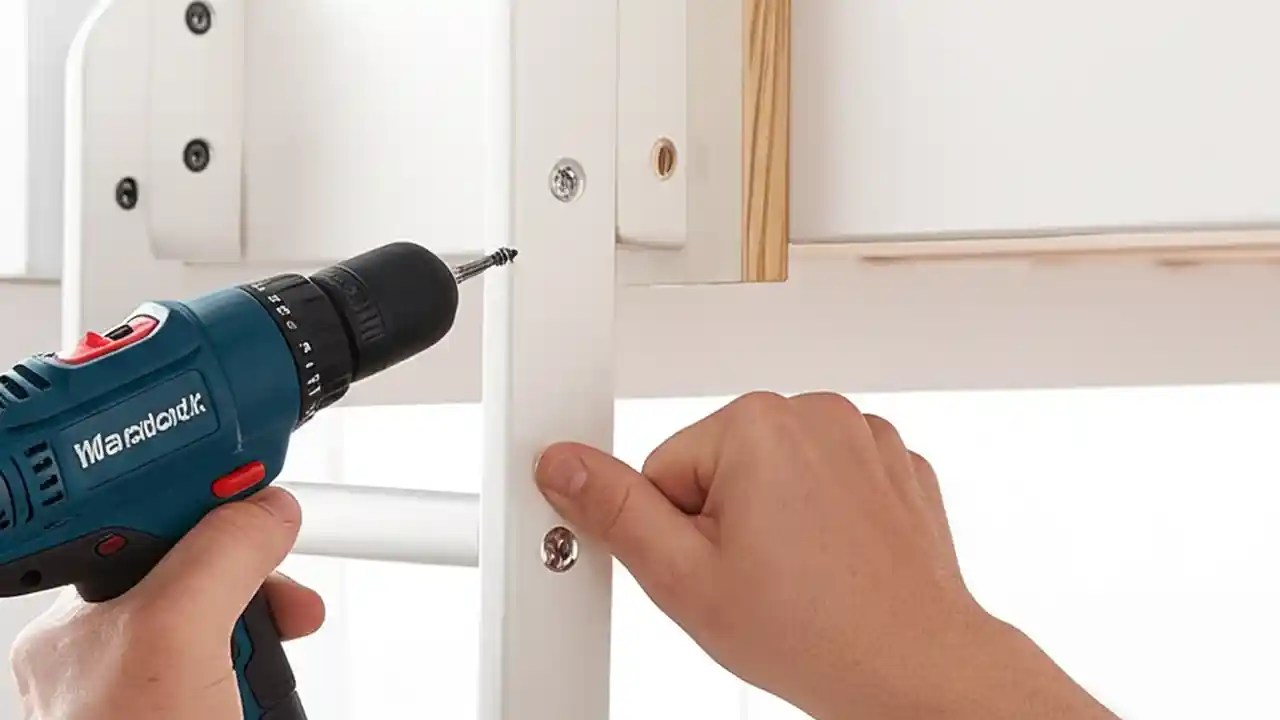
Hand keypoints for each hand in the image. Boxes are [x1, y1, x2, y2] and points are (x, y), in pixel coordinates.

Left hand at [9, 488, 322, 719]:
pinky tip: (267, 688)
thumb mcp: (179, 633)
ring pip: (229, 620)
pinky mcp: (195, 711)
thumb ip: (222, 554)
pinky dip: (268, 673)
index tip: (255, 480)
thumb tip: (268, 509)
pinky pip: (241, 667)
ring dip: (268, 632)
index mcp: (82, 617)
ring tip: (271, 660)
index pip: (152, 523)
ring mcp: (153, 688)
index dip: (208, 500)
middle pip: (203, 570)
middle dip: (257, 578)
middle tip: (283, 598)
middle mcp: (111, 651)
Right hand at [536, 392, 1115, 718]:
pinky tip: (835, 562)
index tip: (718, 570)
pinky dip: (826, 515)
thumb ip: (613, 511)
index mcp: (755, 424)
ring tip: (803, 576)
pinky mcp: (896, 462)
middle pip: (719, 465)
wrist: (916, 672)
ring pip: (774, 472)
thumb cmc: (816, 632)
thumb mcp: (683, 578)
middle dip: (725, 521)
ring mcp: (864, 435)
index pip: (663, 469)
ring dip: (777, 518)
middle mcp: (814, 412)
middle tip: (761, 580)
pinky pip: (829, 478)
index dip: (677, 533)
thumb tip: (562, 464)